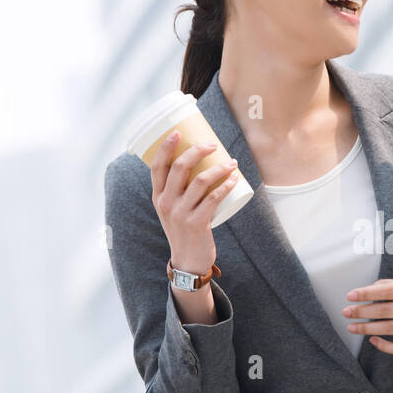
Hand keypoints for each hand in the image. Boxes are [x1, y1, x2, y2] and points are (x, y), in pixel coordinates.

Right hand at [149, 130, 239, 272]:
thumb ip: (178, 191)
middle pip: (180, 167)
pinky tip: (235, 179)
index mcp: (158, 196)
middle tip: (213, 144)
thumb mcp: (172, 210)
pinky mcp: (197, 223)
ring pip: (201, 180)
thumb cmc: (184, 230)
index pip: (157, 166)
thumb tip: (198, 166)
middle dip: (198, 150)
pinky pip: (214, 198)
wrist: (188, 261)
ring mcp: (180, 213)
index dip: (166, 147)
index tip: (177, 131)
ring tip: (232, 162)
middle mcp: (166, 202)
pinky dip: (226, 185)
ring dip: (219, 168)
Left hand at [342, 279, 392, 354]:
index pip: (389, 291)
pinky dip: (384, 345)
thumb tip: (370, 287)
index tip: (351, 295)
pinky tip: (372, 339)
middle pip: (386, 311)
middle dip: (363, 312)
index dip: (368, 294)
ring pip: (390, 329)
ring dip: (368, 328)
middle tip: (347, 312)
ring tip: (352, 327)